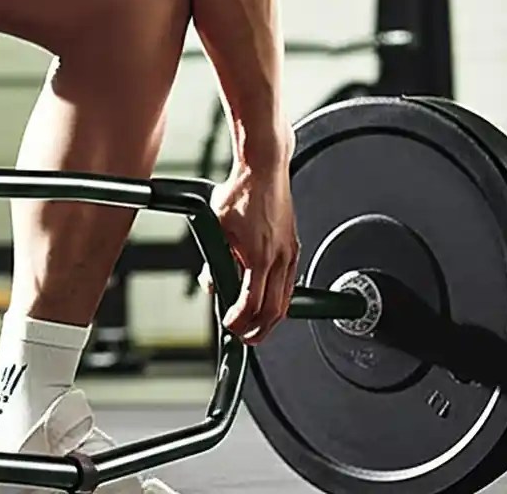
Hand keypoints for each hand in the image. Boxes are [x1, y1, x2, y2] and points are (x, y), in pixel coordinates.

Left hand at [203, 160, 299, 344]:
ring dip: (271, 317)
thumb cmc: (241, 191)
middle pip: (275, 310)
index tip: (231, 326)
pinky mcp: (293, 245)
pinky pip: (290, 281)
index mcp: (258, 255)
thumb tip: (213, 282)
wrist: (264, 168)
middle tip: (245, 338)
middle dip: (260, 330)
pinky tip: (269, 298)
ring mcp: (290, 252)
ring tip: (256, 325)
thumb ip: (215, 259)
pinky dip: (280, 297)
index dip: (240, 321)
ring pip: (286, 299)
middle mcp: (279, 257)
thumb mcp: (217, 227)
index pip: (252, 303)